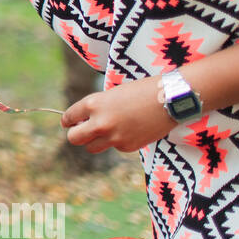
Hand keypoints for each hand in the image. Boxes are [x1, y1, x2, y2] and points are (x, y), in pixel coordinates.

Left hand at [61, 76, 178, 153]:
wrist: (170, 99)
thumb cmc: (141, 91)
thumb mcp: (112, 94)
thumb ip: (96, 107)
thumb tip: (83, 121)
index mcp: (93, 104)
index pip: (68, 117)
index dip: (68, 120)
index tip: (69, 122)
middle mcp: (100, 123)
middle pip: (74, 138)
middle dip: (75, 134)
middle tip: (81, 131)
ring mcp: (113, 137)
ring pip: (91, 148)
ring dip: (94, 141)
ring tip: (106, 131)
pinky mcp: (127, 147)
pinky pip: (114, 147)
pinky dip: (117, 141)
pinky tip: (130, 129)